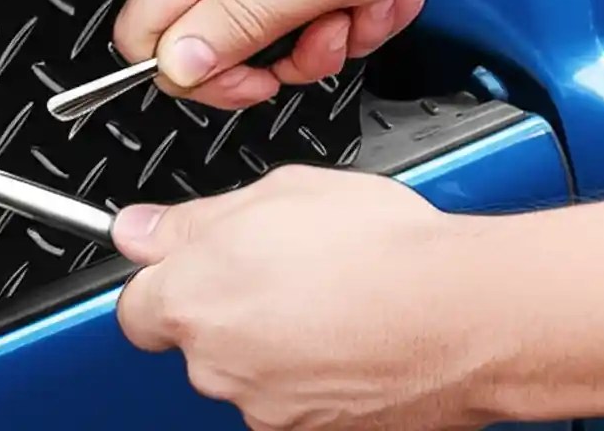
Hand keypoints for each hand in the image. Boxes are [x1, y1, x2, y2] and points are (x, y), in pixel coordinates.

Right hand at [112, 0, 467, 109]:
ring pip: (277, 28)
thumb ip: (238, 26)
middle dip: (287, 51)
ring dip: (336, 28)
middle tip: (327, 31)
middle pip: (220, 37)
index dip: (193, 72)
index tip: (252, 78)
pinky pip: (313, 2)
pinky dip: (356, 3)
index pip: (145, 31)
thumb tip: (174, 66)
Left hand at [112, 166, 496, 430]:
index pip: (137, 306)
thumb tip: (140, 229)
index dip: (169, 282)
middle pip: (199, 342)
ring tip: (334, 304)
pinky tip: (355, 340)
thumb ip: (191, 220)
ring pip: (251, 374)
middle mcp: (218, 365)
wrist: (467, 314)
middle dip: (230, 311)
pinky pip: (298, 403)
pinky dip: (317, 378)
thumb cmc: (381, 248)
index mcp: (193, 299)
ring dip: (276, 346)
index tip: (194, 266)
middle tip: (285, 272)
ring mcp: (267, 409)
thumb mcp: (276, 193)